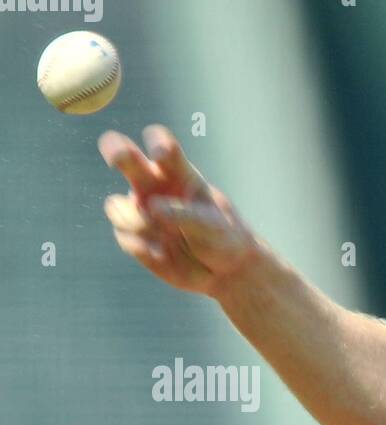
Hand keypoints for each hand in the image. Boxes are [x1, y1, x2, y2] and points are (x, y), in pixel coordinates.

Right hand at [99, 124, 257, 295]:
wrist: (221, 271)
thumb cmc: (222, 238)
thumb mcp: (214, 226)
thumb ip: (186, 215)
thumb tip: (152, 206)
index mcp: (178, 174)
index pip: (164, 147)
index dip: (158, 143)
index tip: (160, 153)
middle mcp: (153, 186)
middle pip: (125, 156)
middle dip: (115, 150)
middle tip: (115, 158)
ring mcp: (141, 210)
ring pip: (116, 206)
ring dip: (134, 222)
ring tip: (162, 239)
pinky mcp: (134, 235)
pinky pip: (123, 236)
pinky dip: (140, 247)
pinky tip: (161, 254)